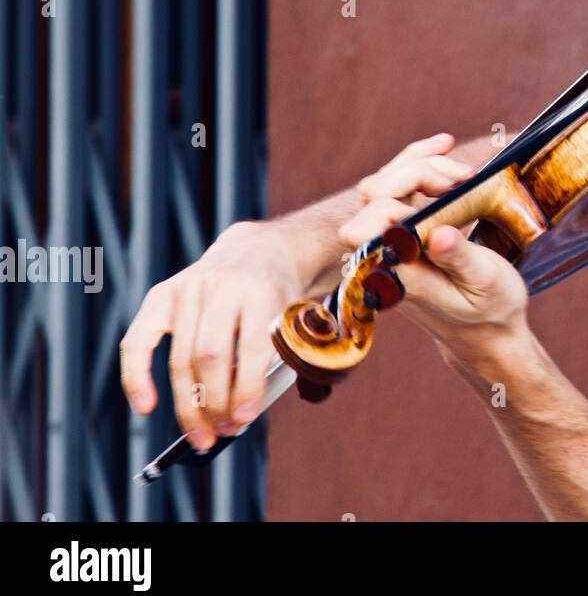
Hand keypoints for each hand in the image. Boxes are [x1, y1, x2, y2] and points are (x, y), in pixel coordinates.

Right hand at [119, 133, 471, 448]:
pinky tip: (148, 406)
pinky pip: (142, 336)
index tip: (249, 415)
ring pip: (181, 355)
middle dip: (217, 400)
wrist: (280, 242)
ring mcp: (194, 285)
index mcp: (270, 279)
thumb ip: (396, 228)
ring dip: (188, 402)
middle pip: (211, 355)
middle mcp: (226, 280)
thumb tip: (441, 159)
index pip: (253, 341)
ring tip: (203, 436)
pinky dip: (138, 373)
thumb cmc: (332, 258)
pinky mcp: (170, 292)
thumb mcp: (366, 252)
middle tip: (225, 433)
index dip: (247, 383)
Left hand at [340, 149, 530, 366]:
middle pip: (374, 192)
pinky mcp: (403, 232)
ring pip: (383, 184)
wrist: (486, 331)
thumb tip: (439, 235)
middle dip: (417, 172)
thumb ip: (460, 260)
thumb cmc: (489, 311)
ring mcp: (391, 243)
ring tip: (462, 169)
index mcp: (397, 272)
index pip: (372, 220)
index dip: (405, 193)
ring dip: (421, 165)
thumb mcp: (486, 284)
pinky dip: (420, 162)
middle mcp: (385, 255)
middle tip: (463, 177)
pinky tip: (444, 147)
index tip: (453, 189)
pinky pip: (399, 188)